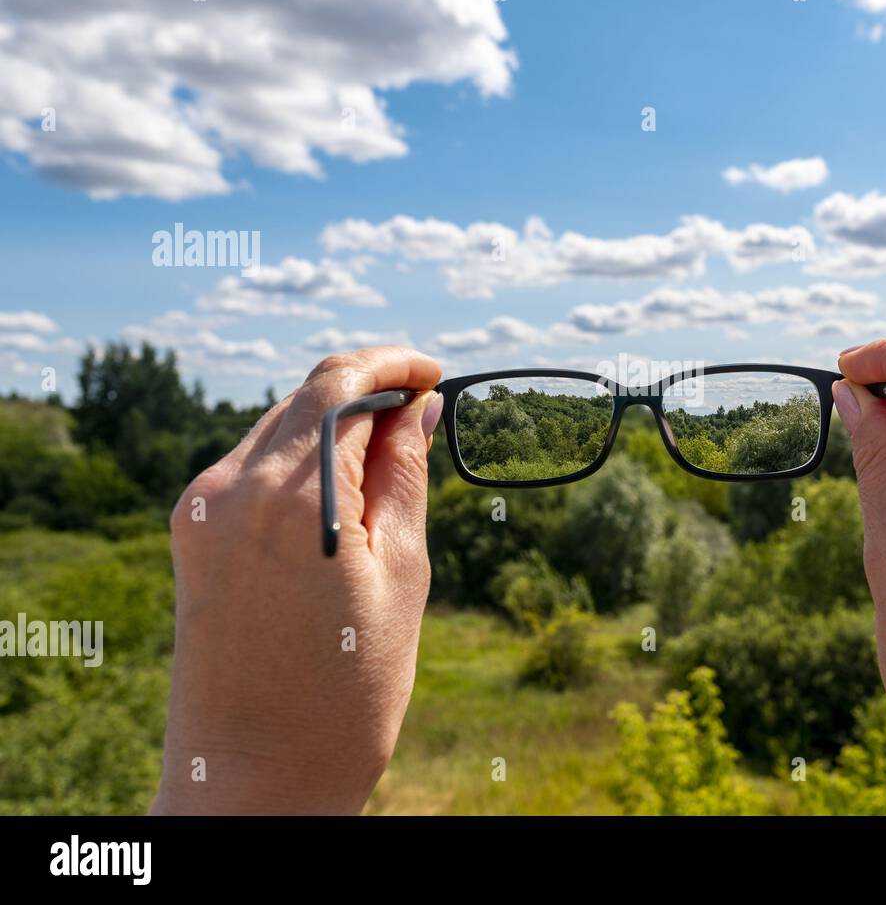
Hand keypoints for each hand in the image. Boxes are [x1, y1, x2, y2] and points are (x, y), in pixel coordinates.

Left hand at [151, 347, 443, 814]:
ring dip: (334, 425)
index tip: (435, 375)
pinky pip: (252, 466)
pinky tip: (338, 499)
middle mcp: (234, 488)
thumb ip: (406, 477)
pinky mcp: (191, 534)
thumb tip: (419, 408)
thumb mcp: (402, 576)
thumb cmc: (347, 693)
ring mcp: (203, 510)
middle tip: (423, 419)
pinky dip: (300, 461)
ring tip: (387, 465)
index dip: (395, 364)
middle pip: (307, 396)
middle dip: (368, 392)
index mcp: (297, 497)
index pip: (343, 382)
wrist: (253, 781)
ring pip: (279, 427)